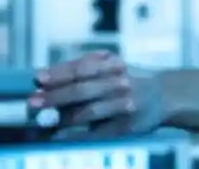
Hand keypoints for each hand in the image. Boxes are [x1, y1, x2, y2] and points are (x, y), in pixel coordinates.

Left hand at [30, 50, 167, 137]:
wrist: (165, 95)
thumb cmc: (127, 77)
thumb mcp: (110, 64)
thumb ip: (82, 67)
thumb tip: (45, 78)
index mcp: (113, 64)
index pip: (81, 69)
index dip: (58, 74)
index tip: (37, 79)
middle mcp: (120, 83)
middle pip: (82, 90)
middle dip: (55, 96)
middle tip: (33, 102)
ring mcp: (124, 106)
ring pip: (89, 112)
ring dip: (63, 117)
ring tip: (43, 120)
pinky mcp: (126, 126)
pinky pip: (97, 132)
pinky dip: (76, 134)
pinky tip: (59, 135)